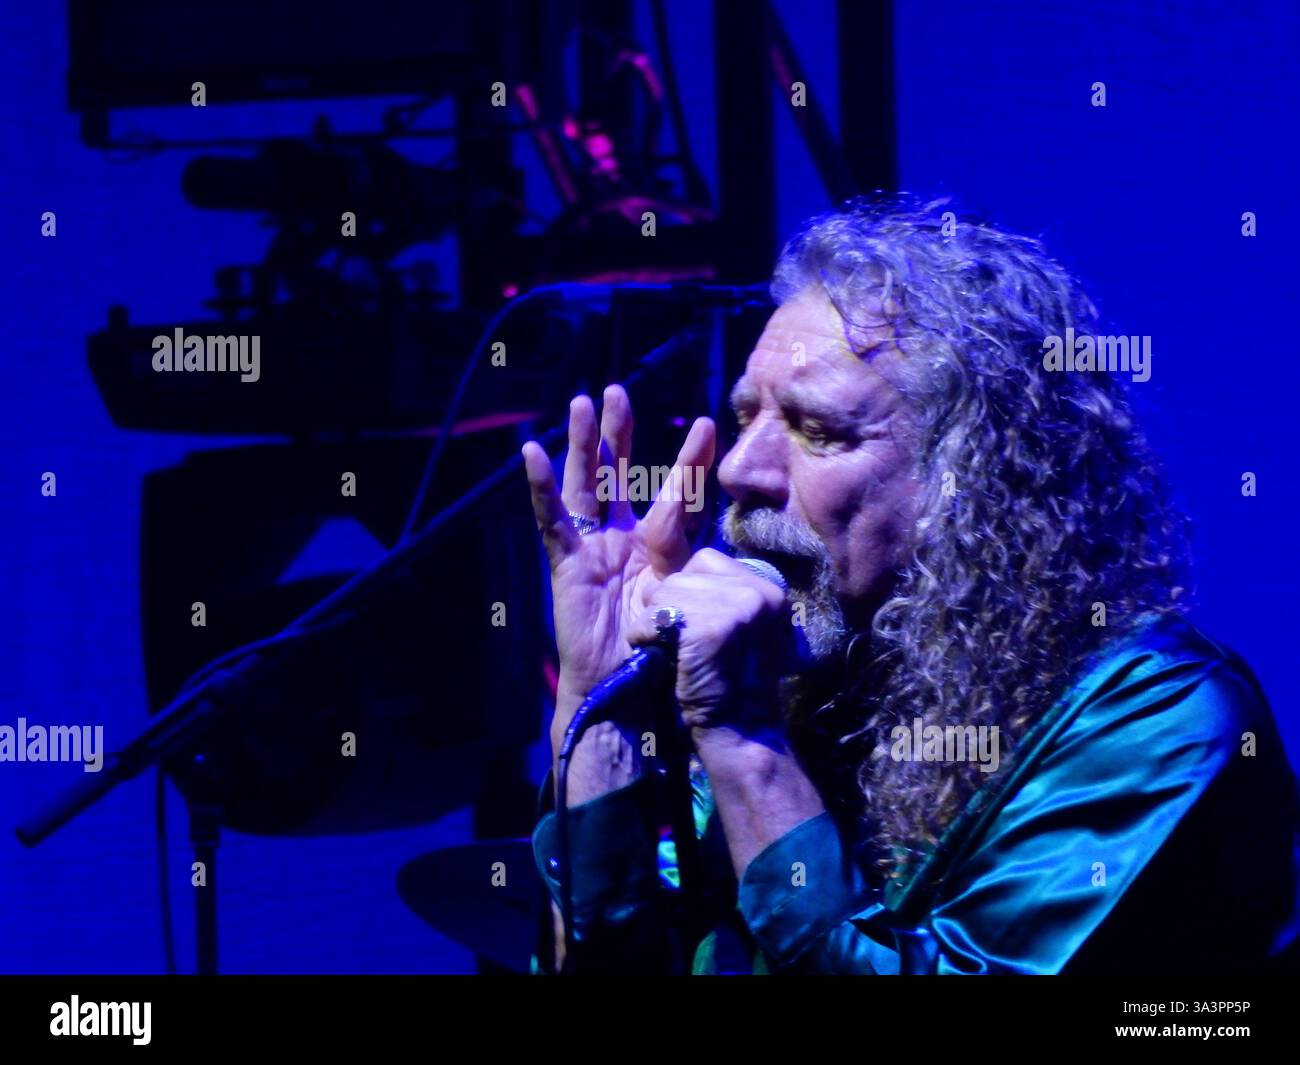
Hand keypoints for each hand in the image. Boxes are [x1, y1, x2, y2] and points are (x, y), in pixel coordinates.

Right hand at [522, 385, 715, 749]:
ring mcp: (591, 548)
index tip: (706, 423)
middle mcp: (619, 538)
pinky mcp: (567, 564)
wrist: (625, 690)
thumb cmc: (658, 650)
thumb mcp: (683, 595)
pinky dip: (542, 487)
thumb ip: (692, 562)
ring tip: (582, 403)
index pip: (672, 494)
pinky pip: (553, 521)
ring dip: (582, 444)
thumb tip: (726, 543)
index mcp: (654, 545)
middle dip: (616, 433)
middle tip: (617, 390)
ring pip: (585, 485)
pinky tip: (532, 452)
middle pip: (616, 474)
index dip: (687, 462)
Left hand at [626, 548, 793, 738]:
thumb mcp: (738, 627)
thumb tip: (669, 572)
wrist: (740, 730)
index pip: (705, 559)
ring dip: (656, 626)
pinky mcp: (710, 629)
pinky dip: (646, 638)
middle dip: (669, 608)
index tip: (695, 627)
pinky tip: (665, 660)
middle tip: (686, 645)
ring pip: (663, 594)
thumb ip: (718, 595)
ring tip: (676, 654)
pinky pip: (654, 618)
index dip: (687, 591)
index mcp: (768, 587)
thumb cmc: (731, 682)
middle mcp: (757, 592)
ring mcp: (737, 607)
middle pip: (680, 576)